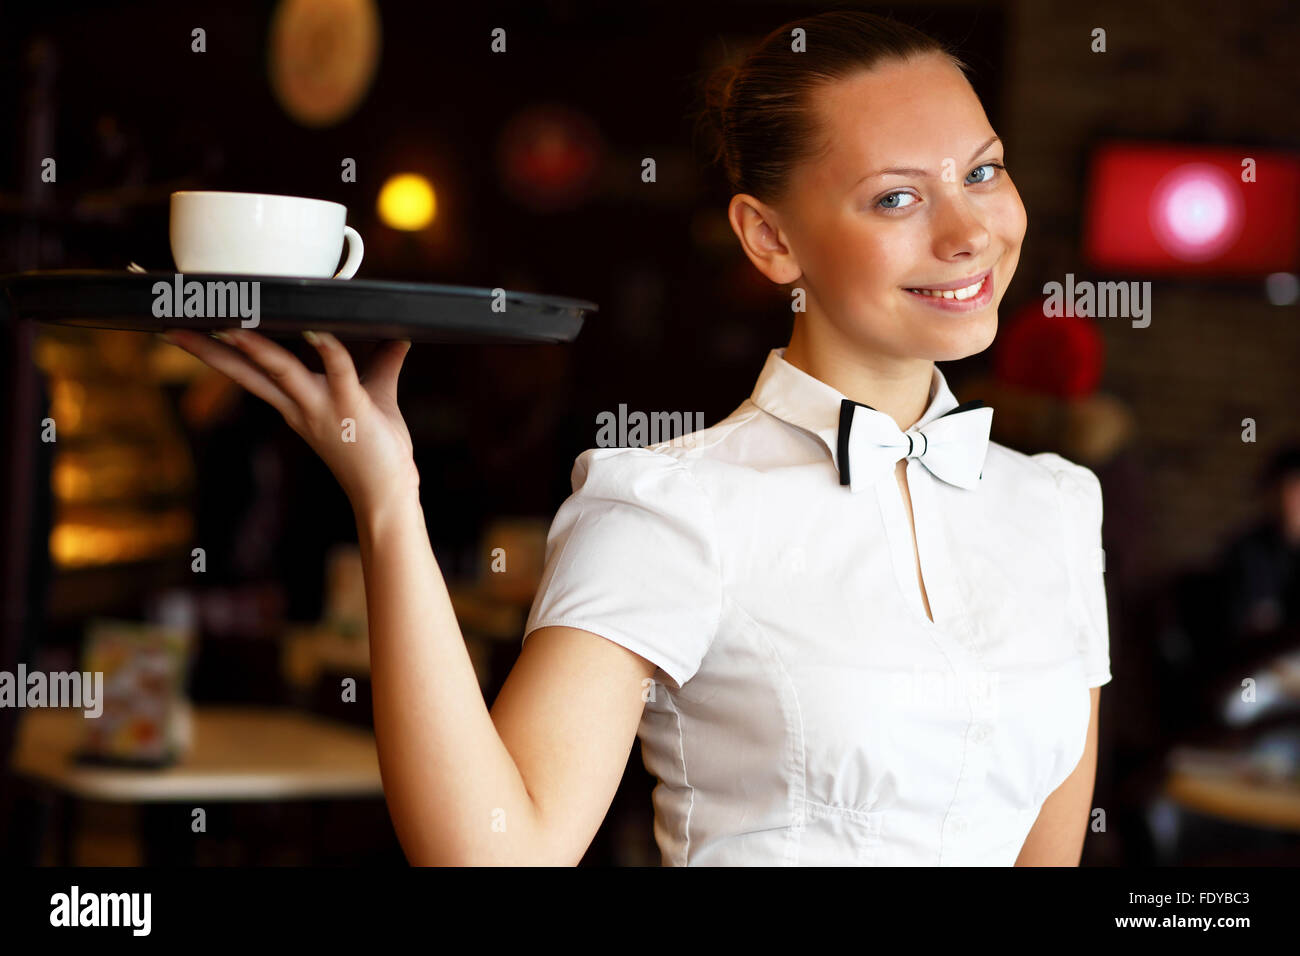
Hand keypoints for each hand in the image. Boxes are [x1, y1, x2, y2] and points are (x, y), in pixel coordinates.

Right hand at [163, 327, 418, 511]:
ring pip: (282, 371)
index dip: (215, 352)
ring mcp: (321, 408)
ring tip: (231, 325)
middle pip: (246, 373)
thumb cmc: (379, 449)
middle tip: (173, 327)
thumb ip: (383, 362)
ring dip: (257, 348)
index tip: (183, 330)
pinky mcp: (351, 408)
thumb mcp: (375, 395)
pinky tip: (318, 331)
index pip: (247, 372)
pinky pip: (339, 373)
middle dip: (208, 351)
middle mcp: (300, 405)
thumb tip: (399, 335)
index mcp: (295, 402)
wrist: (388, 493)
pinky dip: (329, 350)